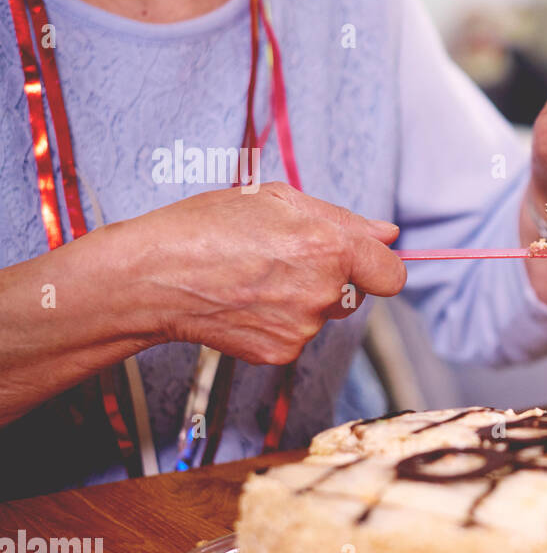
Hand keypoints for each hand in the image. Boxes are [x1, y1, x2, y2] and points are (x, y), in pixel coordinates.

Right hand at [126, 181, 406, 364]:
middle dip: (334, 276)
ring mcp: (302, 328)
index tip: (358, 259)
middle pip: (356, 293)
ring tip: (255, 277)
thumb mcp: (275, 200)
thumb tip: (388, 234)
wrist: (149, 278)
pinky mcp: (280, 353)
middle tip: (283, 258)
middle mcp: (323, 293)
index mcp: (329, 247)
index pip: (392, 274)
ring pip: (324, 314)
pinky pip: (297, 335)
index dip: (377, 264)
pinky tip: (244, 302)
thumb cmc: (206, 227)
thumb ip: (341, 219)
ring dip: (304, 298)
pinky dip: (279, 321)